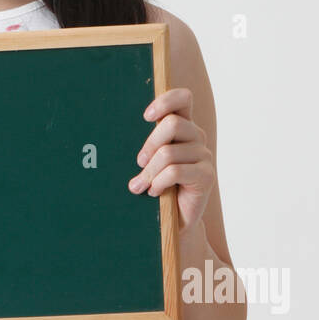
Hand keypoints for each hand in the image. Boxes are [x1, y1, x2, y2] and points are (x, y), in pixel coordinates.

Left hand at [127, 87, 215, 230]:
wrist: (174, 221)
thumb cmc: (156, 186)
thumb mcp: (148, 160)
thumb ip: (144, 144)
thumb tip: (111, 129)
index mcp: (183, 127)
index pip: (183, 98)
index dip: (165, 101)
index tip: (145, 117)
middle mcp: (197, 137)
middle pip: (172, 124)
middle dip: (149, 144)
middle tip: (138, 162)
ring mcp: (204, 156)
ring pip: (169, 153)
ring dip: (149, 172)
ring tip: (139, 186)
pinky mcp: (206, 176)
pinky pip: (175, 172)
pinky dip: (159, 182)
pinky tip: (154, 192)